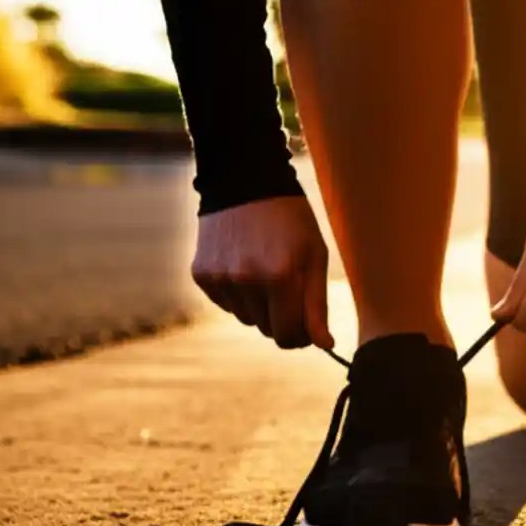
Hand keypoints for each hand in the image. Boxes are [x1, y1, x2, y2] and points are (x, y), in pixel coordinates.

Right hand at [191, 195, 332, 348]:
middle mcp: (245, 281)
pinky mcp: (201, 275)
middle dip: (281, 317)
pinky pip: (225, 304)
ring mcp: (219, 278)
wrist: (245, 180)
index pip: (289, 336)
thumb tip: (324, 345)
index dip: (301, 336)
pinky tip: (243, 264)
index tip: (308, 328)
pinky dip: (237, 293)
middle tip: (288, 288)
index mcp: (279, 277)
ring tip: (264, 268)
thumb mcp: (314, 256)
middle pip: (267, 330)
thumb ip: (317, 304)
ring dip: (259, 305)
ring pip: (246, 318)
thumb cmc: (290, 219)